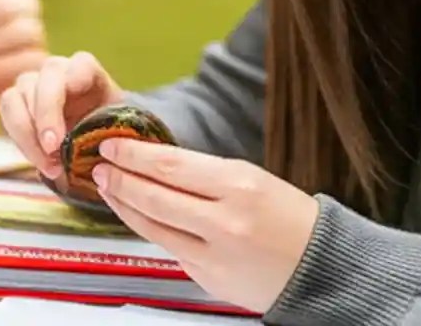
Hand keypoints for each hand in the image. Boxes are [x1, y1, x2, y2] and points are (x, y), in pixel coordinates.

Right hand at [0, 51, 127, 178]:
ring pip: (17, 97)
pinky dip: (22, 142)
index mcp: (86, 69)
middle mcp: (56, 70)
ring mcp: (31, 83)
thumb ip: (111, 130)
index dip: (76, 76)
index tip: (75, 90)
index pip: (81, 64)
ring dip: (29, 134)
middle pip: (44, 81)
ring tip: (50, 165)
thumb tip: (104, 145)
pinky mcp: (14, 102)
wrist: (88, 137)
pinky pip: (8, 116)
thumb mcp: (116, 127)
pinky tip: (41, 162)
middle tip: (54, 147)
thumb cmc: (105, 129)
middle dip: (46, 114)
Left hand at [92, 138, 318, 313]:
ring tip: (107, 188)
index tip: (111, 144)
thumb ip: (206, 176)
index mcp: (239, 186)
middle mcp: (224, 220)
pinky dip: (148, 228)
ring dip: (124, 205)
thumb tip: (156, 164)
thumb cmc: (289, 217)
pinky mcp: (207, 278)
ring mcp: (213, 254)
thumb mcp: (254, 180)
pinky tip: (135, 215)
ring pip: (152, 226)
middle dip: (120, 179)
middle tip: (99, 166)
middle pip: (154, 196)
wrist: (321, 268)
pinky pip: (169, 247)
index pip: (171, 165)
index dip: (134, 154)